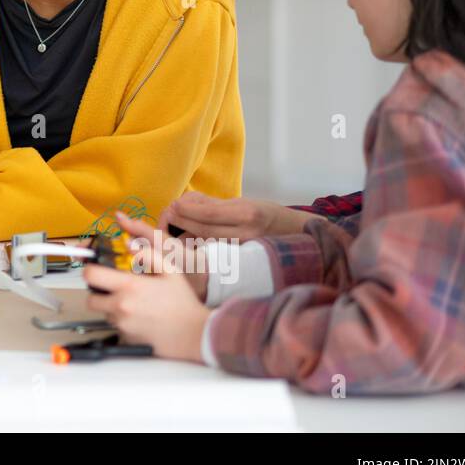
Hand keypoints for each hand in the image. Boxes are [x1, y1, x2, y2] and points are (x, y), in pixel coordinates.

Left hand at [83, 211, 211, 362]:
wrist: (194, 334)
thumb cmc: (183, 303)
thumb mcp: (170, 270)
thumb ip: (147, 254)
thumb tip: (129, 246)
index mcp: (129, 287)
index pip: (90, 276)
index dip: (90, 271)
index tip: (97, 271)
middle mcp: (121, 307)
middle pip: (91, 299)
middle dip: (99, 294)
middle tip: (114, 290)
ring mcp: (122, 325)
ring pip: (104, 314)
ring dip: (112, 308)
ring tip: (134, 305)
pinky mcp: (126, 339)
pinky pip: (116, 327)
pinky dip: (123, 322)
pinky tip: (140, 318)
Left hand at [158, 191, 310, 241]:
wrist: (297, 235)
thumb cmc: (268, 214)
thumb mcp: (244, 203)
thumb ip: (214, 205)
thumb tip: (183, 203)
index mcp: (246, 213)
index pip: (207, 213)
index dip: (185, 209)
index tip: (173, 205)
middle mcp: (246, 233)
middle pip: (202, 230)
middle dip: (180, 223)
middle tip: (166, 217)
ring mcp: (244, 250)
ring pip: (204, 245)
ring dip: (184, 237)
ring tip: (172, 230)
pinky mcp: (241, 262)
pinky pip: (213, 255)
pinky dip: (197, 249)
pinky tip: (187, 245)